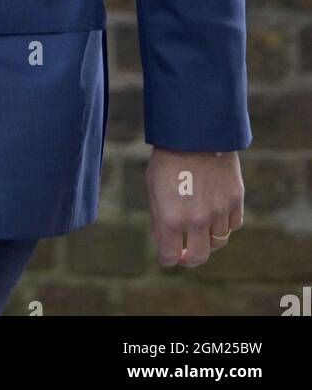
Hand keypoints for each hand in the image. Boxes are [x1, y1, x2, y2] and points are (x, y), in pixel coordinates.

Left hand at [146, 148, 243, 267]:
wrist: (195, 130)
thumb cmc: (168, 157)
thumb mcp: (154, 186)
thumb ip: (159, 217)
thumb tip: (164, 241)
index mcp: (171, 218)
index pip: (170, 256)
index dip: (168, 257)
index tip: (168, 254)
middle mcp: (197, 219)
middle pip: (199, 257)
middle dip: (191, 259)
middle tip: (187, 253)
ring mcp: (219, 211)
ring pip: (218, 241)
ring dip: (208, 238)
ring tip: (200, 226)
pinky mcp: (235, 199)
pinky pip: (233, 224)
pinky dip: (225, 223)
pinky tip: (216, 212)